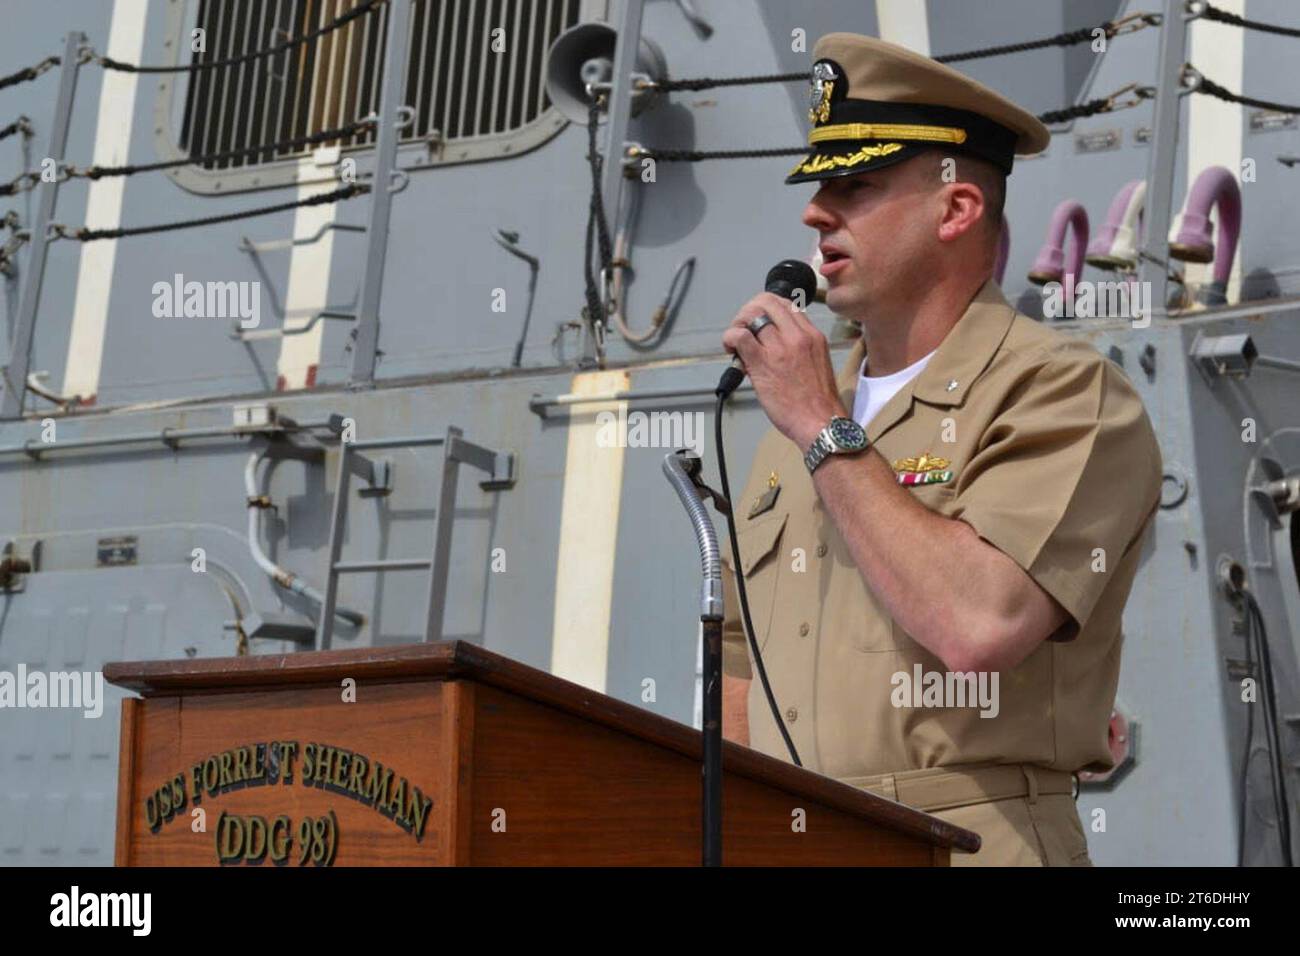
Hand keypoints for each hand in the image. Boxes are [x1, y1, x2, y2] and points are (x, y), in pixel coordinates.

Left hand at [720, 292, 846, 449]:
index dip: (766, 309)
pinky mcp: (763, 363)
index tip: (759, 323)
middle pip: (767, 301)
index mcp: (812, 336)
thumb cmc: (818, 402)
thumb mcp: (816, 363)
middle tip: (743, 328)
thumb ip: (796, 349)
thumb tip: (769, 344)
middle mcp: (798, 336)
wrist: (820, 423)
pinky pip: (740, 336)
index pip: (786, 304)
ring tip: (735, 341)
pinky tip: (731, 349)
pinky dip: (730, 337)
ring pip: (752, 314)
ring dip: (738, 324)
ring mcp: (780, 348)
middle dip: (749, 310)